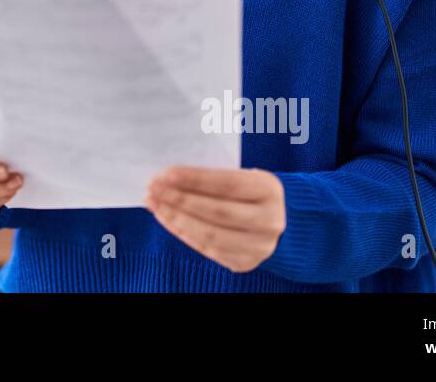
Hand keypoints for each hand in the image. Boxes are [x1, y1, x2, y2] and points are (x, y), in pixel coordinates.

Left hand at [144, 166, 285, 272]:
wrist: (282, 223)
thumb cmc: (251, 192)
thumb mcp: (244, 176)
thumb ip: (215, 177)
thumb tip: (170, 177)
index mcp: (270, 191)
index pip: (226, 183)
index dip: (194, 179)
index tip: (166, 173)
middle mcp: (270, 220)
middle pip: (216, 210)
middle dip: (179, 199)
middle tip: (153, 188)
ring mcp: (259, 246)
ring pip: (210, 233)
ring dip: (176, 218)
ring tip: (154, 203)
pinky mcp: (245, 262)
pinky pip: (208, 249)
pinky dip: (183, 233)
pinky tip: (167, 219)